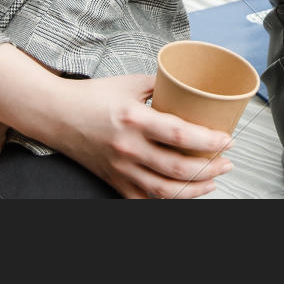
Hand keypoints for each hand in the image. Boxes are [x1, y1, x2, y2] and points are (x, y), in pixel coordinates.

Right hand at [52, 74, 234, 198]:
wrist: (56, 115)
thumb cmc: (92, 96)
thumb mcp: (131, 83)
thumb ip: (162, 86)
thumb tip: (191, 89)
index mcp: (134, 119)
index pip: (180, 135)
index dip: (209, 141)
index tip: (227, 140)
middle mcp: (128, 148)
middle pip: (177, 168)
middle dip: (210, 167)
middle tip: (227, 161)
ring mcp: (120, 169)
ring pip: (164, 191)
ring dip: (195, 189)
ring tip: (213, 181)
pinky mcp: (114, 181)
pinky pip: (144, 199)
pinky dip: (167, 200)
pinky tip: (183, 193)